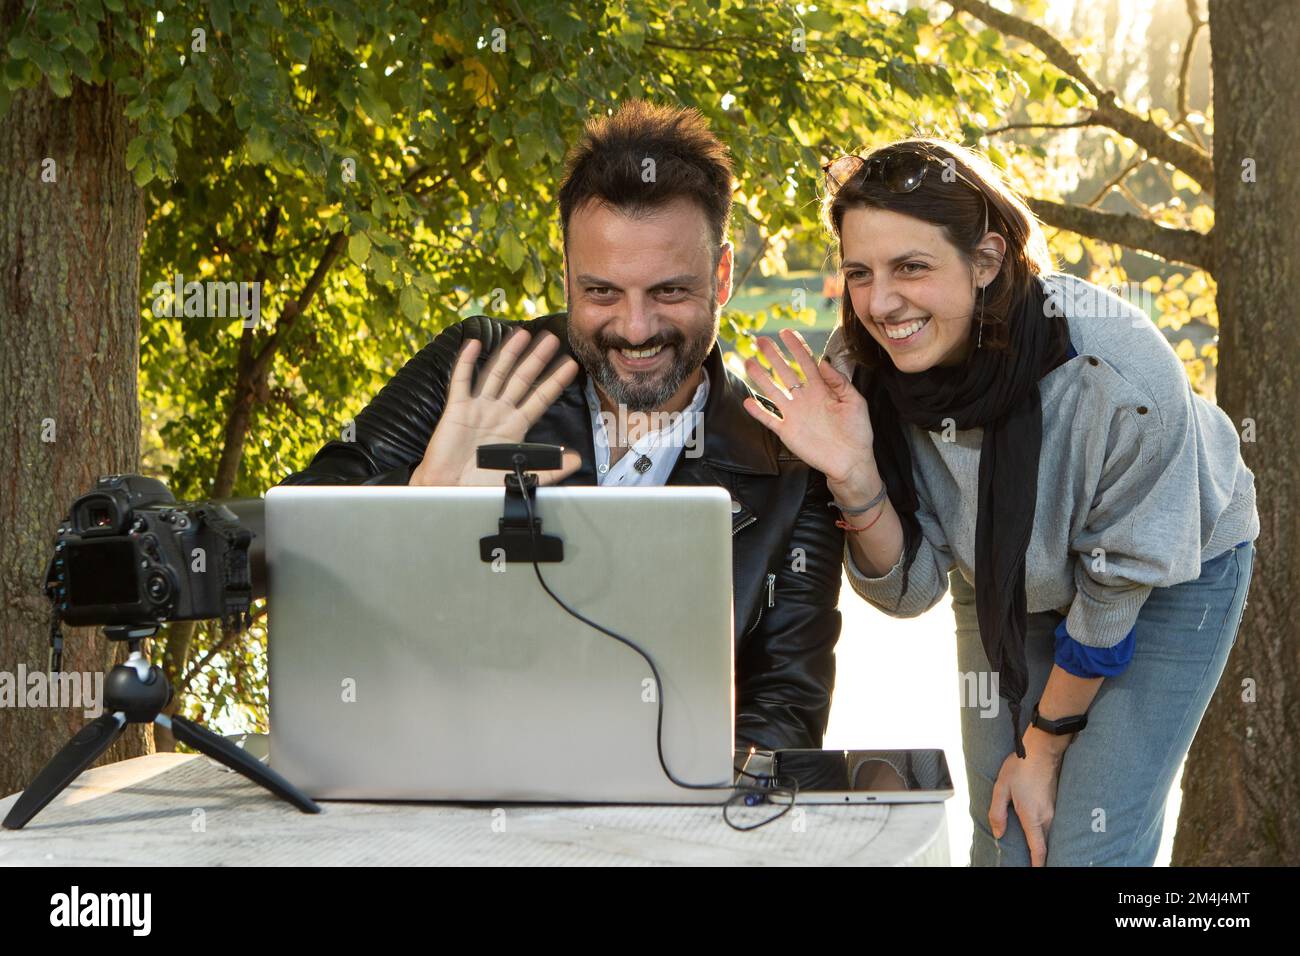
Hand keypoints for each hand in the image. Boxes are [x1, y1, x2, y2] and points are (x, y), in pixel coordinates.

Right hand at [410, 328, 582, 485]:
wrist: (451, 491)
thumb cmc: (482, 486)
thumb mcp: (521, 476)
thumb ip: (549, 468)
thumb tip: (576, 459)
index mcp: (515, 427)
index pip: (540, 398)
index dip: (555, 382)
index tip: (571, 366)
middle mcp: (498, 413)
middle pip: (521, 380)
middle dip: (536, 359)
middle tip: (551, 339)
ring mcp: (478, 409)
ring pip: (496, 374)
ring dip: (508, 354)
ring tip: (521, 334)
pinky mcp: (456, 409)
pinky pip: (462, 381)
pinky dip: (466, 362)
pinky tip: (474, 344)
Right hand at [740, 328, 875, 488]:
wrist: (851, 461)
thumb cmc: (857, 432)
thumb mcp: (855, 402)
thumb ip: (840, 382)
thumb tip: (823, 363)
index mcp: (822, 389)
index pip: (806, 363)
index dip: (796, 347)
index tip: (787, 332)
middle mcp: (805, 399)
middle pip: (785, 372)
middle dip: (774, 356)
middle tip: (761, 340)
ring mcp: (795, 414)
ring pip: (773, 391)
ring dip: (761, 377)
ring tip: (749, 362)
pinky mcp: (788, 432)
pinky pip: (770, 419)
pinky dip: (759, 411)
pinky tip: (748, 401)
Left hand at [989, 728, 1070, 866]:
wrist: (1042, 750)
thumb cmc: (1020, 768)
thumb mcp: (1001, 789)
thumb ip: (997, 813)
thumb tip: (998, 833)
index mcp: (1032, 817)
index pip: (1038, 849)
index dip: (1037, 864)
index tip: (1034, 871)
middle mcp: (1047, 817)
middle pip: (1047, 845)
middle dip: (1042, 857)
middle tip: (1033, 863)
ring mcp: (1055, 810)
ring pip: (1052, 835)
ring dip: (1047, 845)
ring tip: (1038, 853)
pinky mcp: (1058, 804)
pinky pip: (1055, 825)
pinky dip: (1050, 834)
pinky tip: (1043, 832)